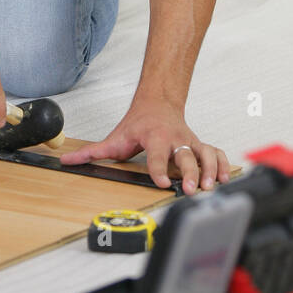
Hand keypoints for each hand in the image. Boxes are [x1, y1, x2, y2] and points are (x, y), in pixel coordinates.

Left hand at [59, 93, 231, 193]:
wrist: (158, 102)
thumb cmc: (139, 123)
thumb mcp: (115, 137)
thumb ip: (92, 152)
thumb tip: (67, 160)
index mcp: (154, 137)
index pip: (156, 154)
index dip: (158, 168)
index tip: (161, 182)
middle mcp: (175, 139)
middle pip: (185, 155)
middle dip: (190, 173)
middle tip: (190, 190)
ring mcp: (190, 141)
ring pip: (205, 153)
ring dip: (210, 170)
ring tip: (211, 187)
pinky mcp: (200, 145)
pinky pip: (216, 153)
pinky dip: (223, 165)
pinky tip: (225, 180)